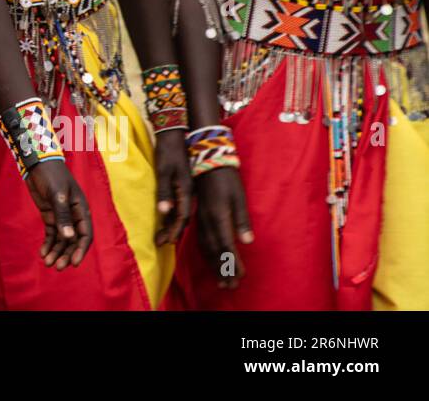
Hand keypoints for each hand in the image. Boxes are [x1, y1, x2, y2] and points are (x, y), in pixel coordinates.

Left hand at [25, 159, 91, 269]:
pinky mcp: (50, 215)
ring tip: (47, 263)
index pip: (85, 235)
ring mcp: (61, 216)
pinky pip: (51, 234)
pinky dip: (48, 244)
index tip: (74, 263)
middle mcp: (73, 215)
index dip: (80, 250)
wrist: (37, 163)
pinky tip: (42, 253)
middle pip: (73, 241)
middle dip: (66, 254)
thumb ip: (62, 216)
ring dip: (56, 252)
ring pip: (61, 239)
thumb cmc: (51, 176)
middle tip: (57, 267)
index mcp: (81, 210)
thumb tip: (69, 237)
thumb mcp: (57, 195)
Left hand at [153, 129, 192, 245]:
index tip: (165, 242)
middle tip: (160, 243)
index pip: (181, 216)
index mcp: (186, 189)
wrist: (175, 133)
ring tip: (163, 236)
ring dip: (173, 224)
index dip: (173, 230)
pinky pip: (181, 204)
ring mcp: (188, 187)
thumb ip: (164, 191)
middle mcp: (189, 191)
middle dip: (172, 231)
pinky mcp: (184, 183)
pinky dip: (174, 214)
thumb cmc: (167, 151)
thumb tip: (163, 212)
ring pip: (182, 211)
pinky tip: (168, 218)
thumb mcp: (163, 170)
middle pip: (182, 217)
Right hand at [195, 167, 252, 288]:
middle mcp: (207, 220)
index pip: (226, 245)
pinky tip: (210, 259)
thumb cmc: (227, 178)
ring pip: (206, 247)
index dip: (232, 262)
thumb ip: (241, 220)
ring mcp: (201, 218)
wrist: (207, 161)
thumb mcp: (239, 196)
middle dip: (222, 269)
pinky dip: (206, 253)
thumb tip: (247, 241)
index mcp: (218, 216)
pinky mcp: (199, 216)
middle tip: (230, 286)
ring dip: (214, 265)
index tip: (240, 276)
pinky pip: (201, 239)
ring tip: (221, 280)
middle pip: (214, 250)